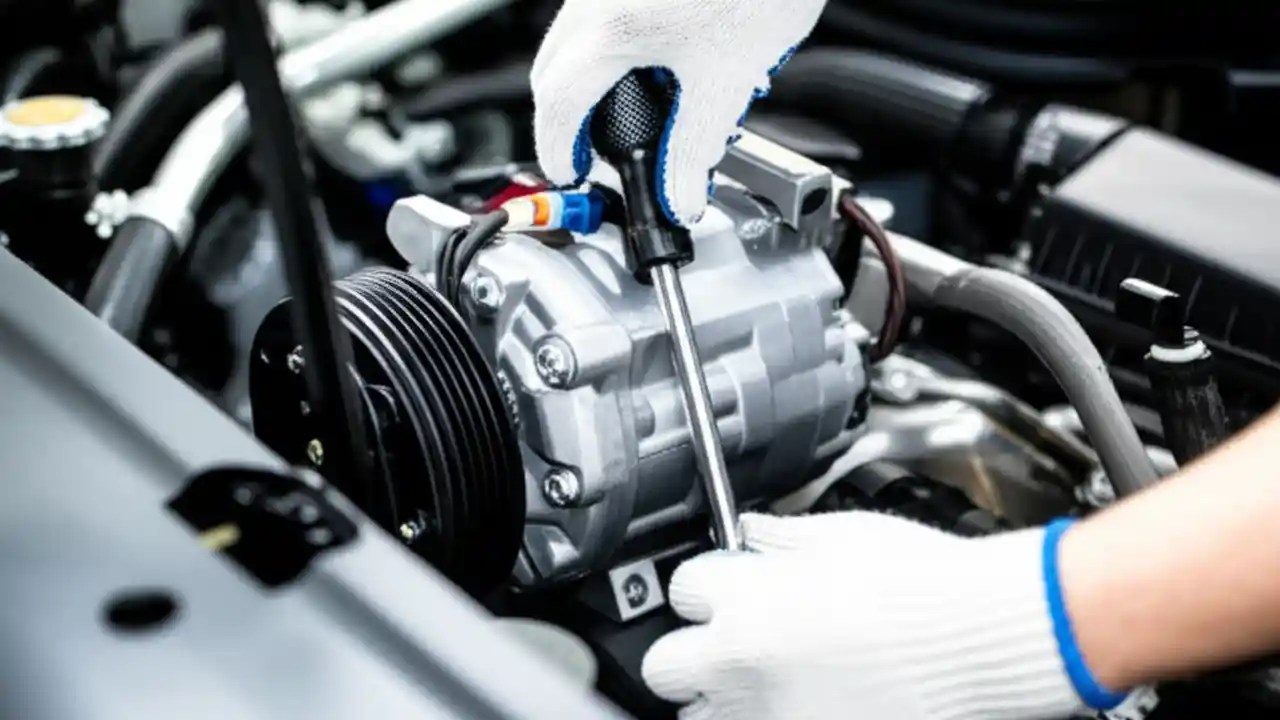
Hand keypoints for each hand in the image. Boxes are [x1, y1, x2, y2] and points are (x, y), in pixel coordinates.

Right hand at [530, 0, 825, 226]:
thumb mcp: (727, 80)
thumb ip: (696, 147)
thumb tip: (681, 195)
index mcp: (610, 30)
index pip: (558, 105)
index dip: (558, 151)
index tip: (570, 173)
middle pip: (552, 71)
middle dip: (564, 118)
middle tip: (589, 153)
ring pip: (572, 40)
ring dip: (585, 81)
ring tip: (624, 113)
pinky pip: (598, 18)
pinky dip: (606, 50)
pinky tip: (652, 66)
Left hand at [641, 513, 1097, 719]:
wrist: (981, 637)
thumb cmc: (923, 583)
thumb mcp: (841, 537)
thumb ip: (780, 540)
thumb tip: (751, 534)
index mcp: (747, 603)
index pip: (681, 590)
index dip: (707, 584)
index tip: (726, 586)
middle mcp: (745, 667)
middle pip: (665, 668)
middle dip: (691, 651)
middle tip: (732, 639)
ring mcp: (772, 715)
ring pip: (703, 718)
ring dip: (724, 696)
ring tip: (772, 676)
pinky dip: (771, 716)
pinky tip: (809, 697)